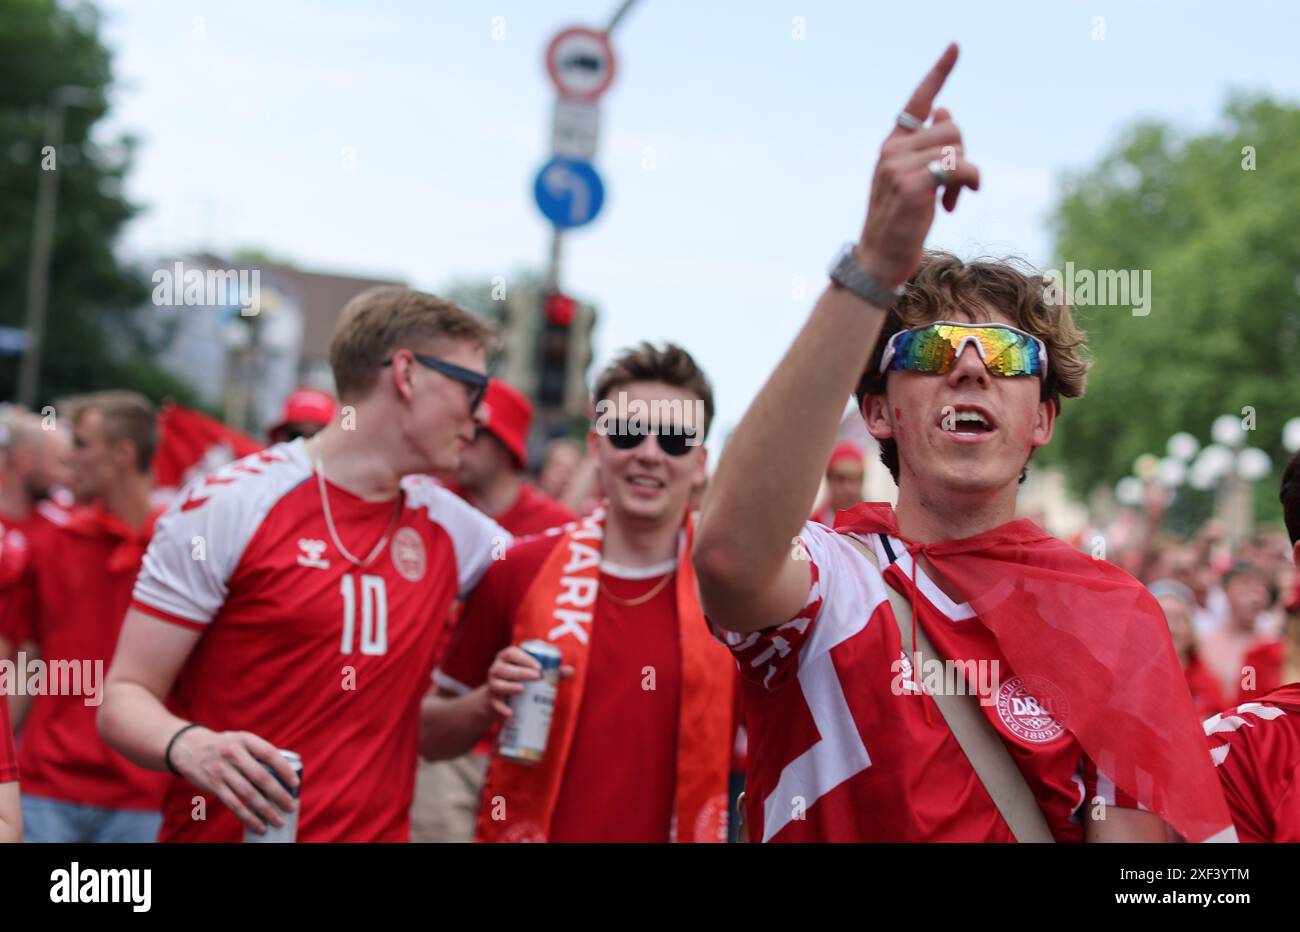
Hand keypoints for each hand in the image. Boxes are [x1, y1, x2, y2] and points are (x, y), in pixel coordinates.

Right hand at [170, 726, 298, 834]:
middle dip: (279, 794)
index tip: (295, 783)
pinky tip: (260, 826)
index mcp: (245, 739)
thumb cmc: (224, 745)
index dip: (284, 769)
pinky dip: (249, 818)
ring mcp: (221, 771)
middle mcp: (233, 754)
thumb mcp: (241, 740)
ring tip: (278, 820)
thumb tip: (285, 773)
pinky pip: (234, 805)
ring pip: (248, 795)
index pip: (269, 753)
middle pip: (261, 777)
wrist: (188, 747)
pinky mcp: (213, 786)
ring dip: (266, 810)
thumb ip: (259, 752)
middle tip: (291, 806)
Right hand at [484, 645, 574, 717]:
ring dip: (509, 686)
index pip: (512, 653)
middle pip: (505, 668)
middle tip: (537, 677)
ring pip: (497, 684)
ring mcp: (492, 684)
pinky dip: (502, 709)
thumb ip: (553, 672)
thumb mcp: (534, 674)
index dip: (525, 658)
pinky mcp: (491, 700)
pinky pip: (495, 704)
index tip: (540, 667)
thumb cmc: (520, 680)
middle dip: (521, 672)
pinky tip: (510, 713)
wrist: (499, 697)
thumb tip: (572, 671)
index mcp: (507, 658)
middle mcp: (497, 669)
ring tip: (522, 689)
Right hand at [858, 43, 980, 288]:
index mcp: (892, 145)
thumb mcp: (913, 180)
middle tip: (956, 188)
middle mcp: (892, 150)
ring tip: (953, 200)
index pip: (918, 101)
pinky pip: (958, 168)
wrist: (879, 260)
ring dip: (966, 175)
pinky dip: (967, 184)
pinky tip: (953, 206)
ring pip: (957, 147)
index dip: (939, 72)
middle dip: (963, 156)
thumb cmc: (900, 222)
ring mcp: (899, 166)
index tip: (955, 46)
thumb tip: (946, 112)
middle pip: (952, 128)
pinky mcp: (912, 185)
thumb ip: (927, 148)